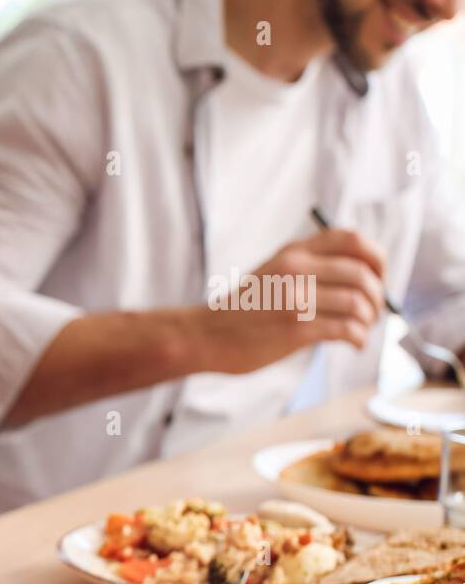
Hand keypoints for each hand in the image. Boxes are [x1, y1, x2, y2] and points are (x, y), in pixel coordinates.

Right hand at [203, 227, 385, 374]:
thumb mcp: (273, 273)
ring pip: (358, 303)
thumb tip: (362, 279)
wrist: (205, 335)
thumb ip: (309, 269)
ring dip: (369, 320)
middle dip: (377, 296)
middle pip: (361, 274)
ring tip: (361, 330)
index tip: (378, 276)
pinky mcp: (295, 329)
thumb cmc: (243, 310)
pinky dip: (359, 338)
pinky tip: (354, 344)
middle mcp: (295, 270)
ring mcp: (294, 299)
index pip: (351, 239)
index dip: (376, 257)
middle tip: (372, 312)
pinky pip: (346, 329)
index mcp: (293, 252)